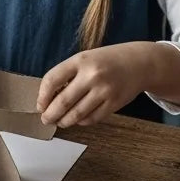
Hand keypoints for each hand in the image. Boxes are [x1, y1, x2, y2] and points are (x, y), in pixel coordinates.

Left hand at [38, 44, 152, 127]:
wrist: (140, 63)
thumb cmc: (107, 61)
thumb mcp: (85, 58)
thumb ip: (68, 74)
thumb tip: (48, 99)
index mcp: (80, 61)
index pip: (52, 80)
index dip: (42, 96)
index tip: (40, 105)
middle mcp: (92, 75)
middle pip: (63, 102)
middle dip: (50, 115)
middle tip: (45, 119)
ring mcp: (104, 91)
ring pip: (77, 114)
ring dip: (64, 121)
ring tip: (59, 121)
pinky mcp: (114, 104)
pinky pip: (92, 119)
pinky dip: (81, 122)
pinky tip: (77, 119)